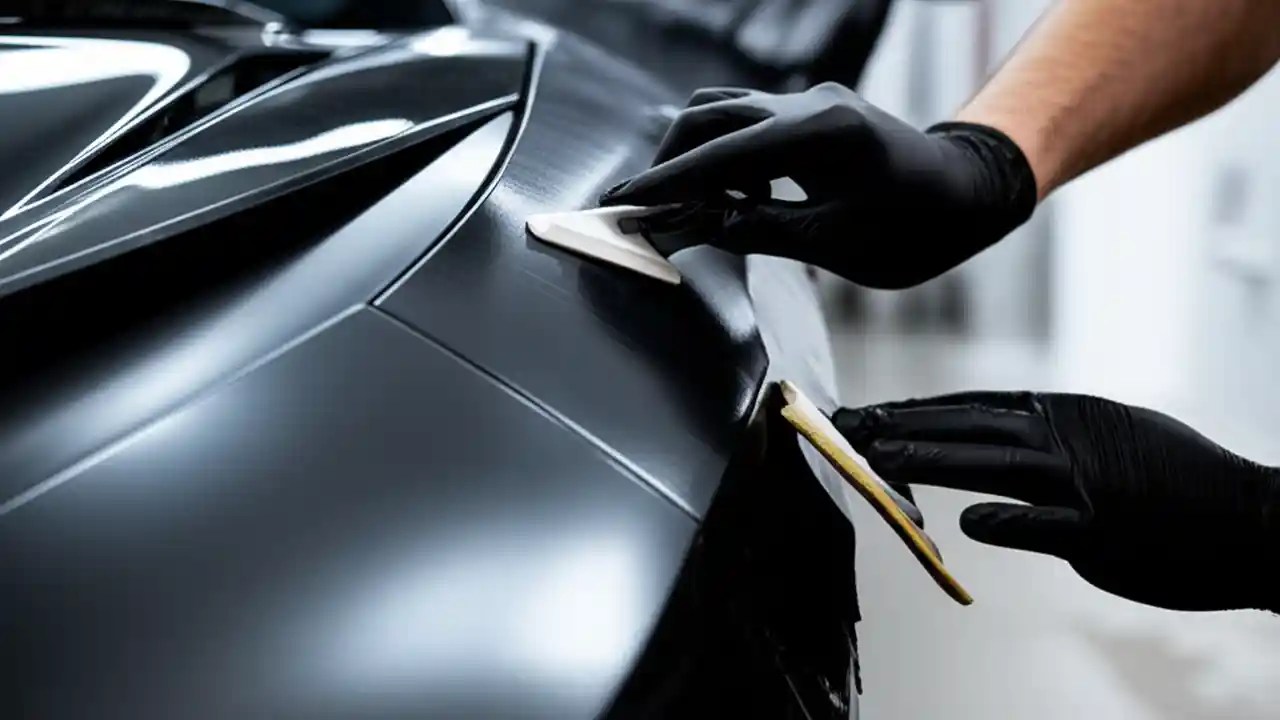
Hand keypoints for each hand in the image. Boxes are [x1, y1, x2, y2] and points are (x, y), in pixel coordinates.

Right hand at [601, 82, 1036, 288]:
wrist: (973, 194)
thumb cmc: (918, 228)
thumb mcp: (835, 244)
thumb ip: (758, 231)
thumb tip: (695, 228)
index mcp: (818, 135)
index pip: (718, 156)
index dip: (663, 183)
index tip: (621, 205)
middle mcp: (809, 104)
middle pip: (708, 116)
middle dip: (670, 164)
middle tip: (648, 211)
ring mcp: (811, 101)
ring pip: (725, 110)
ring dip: (697, 155)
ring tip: (691, 209)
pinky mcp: (813, 112)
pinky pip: (750, 122)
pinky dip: (727, 155)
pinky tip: (734, 198)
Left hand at [834, 392, 1279, 611]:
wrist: (1253, 521)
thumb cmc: (1179, 483)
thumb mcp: (1112, 436)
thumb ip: (1054, 438)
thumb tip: (1003, 441)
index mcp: (1067, 413)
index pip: (978, 405)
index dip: (921, 409)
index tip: (873, 411)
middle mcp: (1070, 438)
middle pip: (973, 426)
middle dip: (907, 424)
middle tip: (851, 426)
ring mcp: (1088, 482)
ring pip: (998, 463)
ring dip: (937, 457)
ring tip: (882, 456)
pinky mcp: (1106, 531)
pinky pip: (1048, 525)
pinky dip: (1008, 520)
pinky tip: (966, 522)